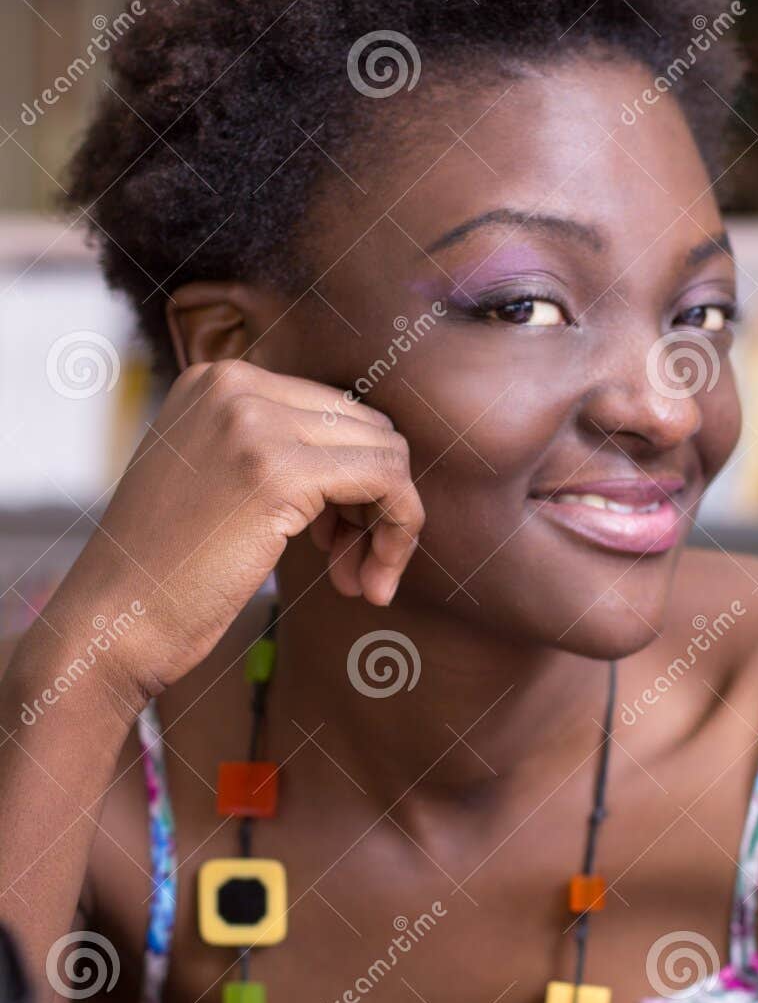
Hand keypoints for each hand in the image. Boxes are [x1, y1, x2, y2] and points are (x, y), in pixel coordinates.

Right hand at [48, 360, 423, 703]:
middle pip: (366, 428)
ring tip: (360, 581)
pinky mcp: (281, 472)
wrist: (112, 623)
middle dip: (375, 503)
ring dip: (391, 524)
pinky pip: (388, 482)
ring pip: (387, 453)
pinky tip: (371, 585)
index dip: (353, 482)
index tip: (336, 543)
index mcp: (217, 379)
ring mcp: (256, 423)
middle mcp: (235, 385)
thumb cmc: (166, 570)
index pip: (335, 411)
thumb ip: (272, 447)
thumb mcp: (213, 477)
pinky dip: (399, 533)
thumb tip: (375, 450)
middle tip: (351, 568)